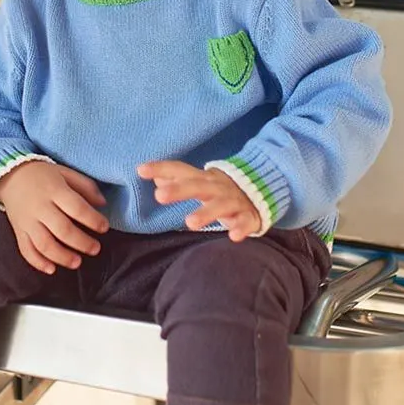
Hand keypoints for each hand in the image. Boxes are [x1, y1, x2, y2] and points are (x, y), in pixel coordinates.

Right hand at [0, 161, 108, 273]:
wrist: (9, 176)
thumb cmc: (43, 175)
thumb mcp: (66, 173)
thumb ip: (86, 186)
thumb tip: (103, 204)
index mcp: (54, 190)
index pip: (77, 208)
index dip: (93, 219)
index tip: (104, 227)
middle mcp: (40, 207)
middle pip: (62, 229)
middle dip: (82, 242)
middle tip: (96, 249)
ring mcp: (27, 221)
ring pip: (44, 244)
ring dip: (62, 257)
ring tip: (77, 262)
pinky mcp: (18, 231)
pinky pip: (26, 250)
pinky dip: (38, 262)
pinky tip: (52, 269)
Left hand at [138, 161, 261, 241]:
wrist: (263, 189)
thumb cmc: (220, 189)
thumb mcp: (200, 182)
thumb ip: (178, 180)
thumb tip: (156, 179)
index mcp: (202, 179)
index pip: (180, 170)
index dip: (161, 168)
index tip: (140, 170)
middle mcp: (217, 187)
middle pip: (197, 186)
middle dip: (179, 190)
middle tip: (158, 196)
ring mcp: (234, 201)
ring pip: (220, 206)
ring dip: (206, 213)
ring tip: (190, 223)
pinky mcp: (249, 216)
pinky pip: (246, 222)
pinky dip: (241, 227)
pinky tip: (233, 236)